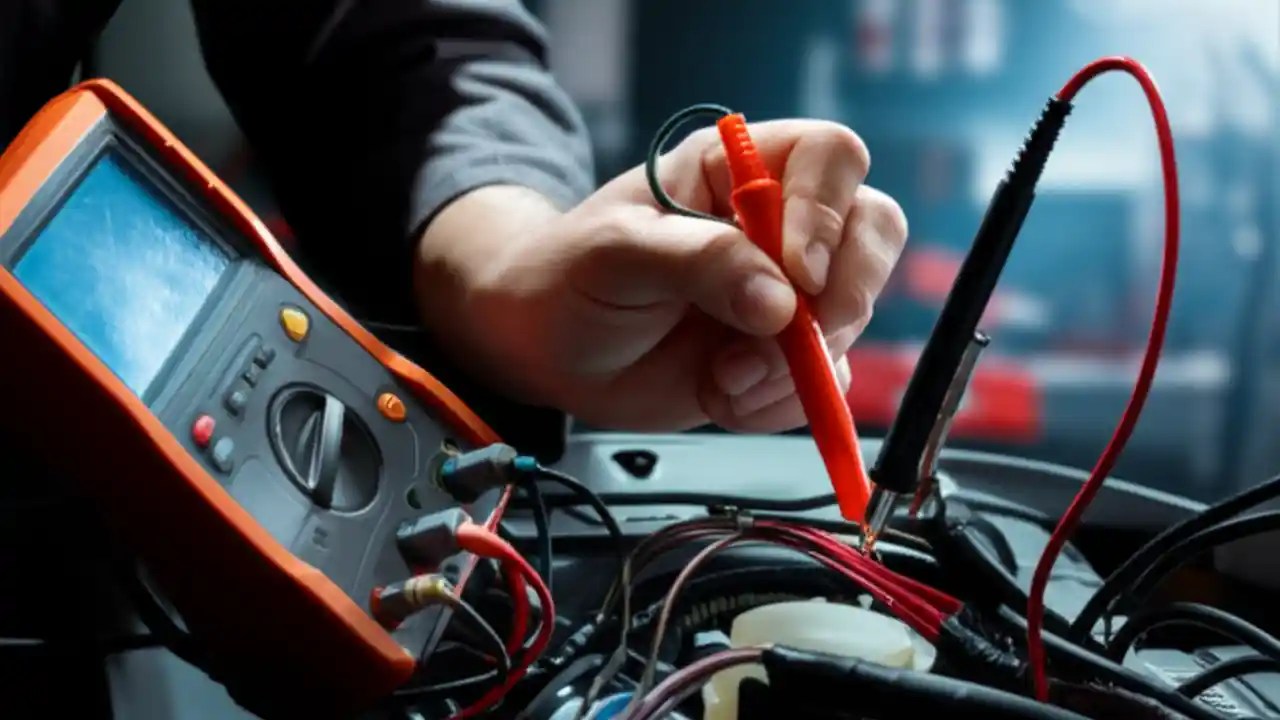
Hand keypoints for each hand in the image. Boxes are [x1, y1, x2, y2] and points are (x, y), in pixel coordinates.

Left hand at [415, 120, 906, 431]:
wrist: (543, 348)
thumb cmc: (568, 277)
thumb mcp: (617, 253)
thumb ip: (698, 263)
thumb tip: (780, 301)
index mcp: (739, 171)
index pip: (829, 159)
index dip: (828, 212)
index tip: (797, 274)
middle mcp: (778, 226)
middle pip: (872, 233)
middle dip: (841, 298)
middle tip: (791, 340)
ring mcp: (786, 294)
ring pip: (852, 318)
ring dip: (796, 365)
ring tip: (722, 377)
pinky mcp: (782, 357)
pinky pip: (823, 383)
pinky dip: (780, 404)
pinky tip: (722, 397)